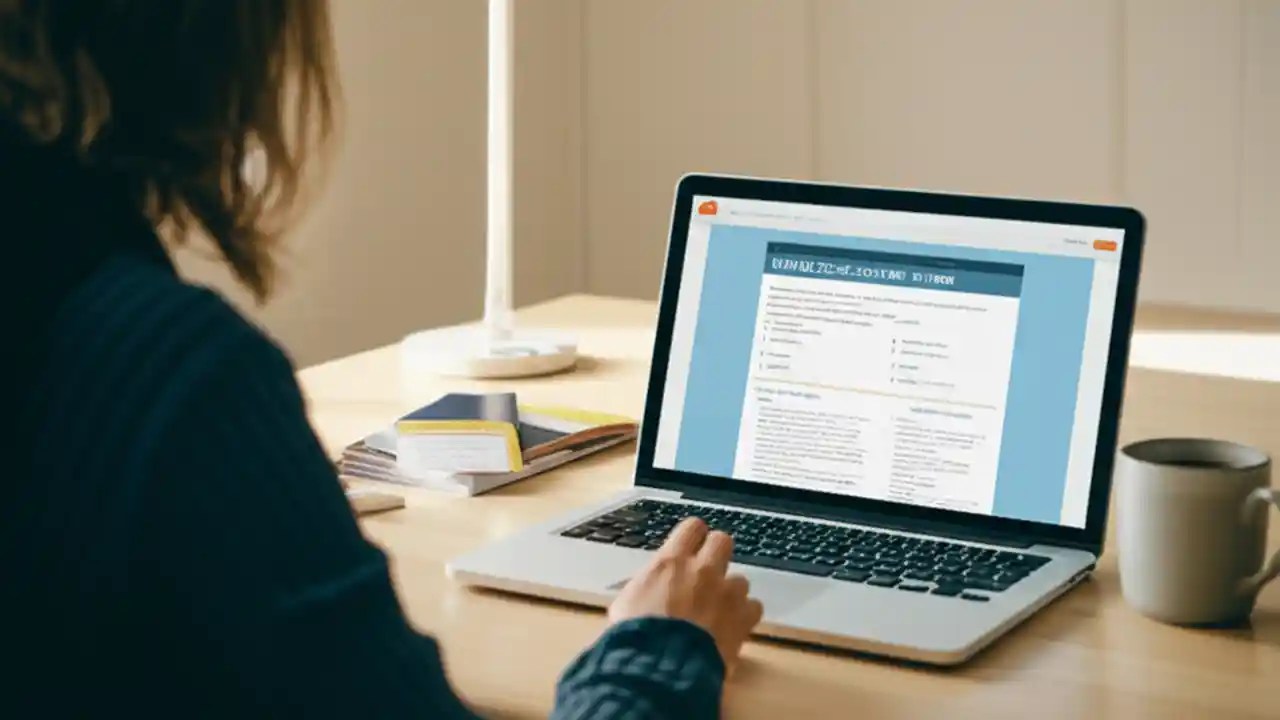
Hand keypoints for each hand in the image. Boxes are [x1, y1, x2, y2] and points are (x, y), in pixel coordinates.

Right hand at [608, 517, 763, 668]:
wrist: (660, 665)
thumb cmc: (635, 636)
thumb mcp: (627, 603)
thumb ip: (646, 587)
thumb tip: (649, 588)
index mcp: (671, 561)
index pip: (692, 527)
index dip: (694, 536)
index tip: (691, 545)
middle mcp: (702, 570)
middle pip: (723, 541)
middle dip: (717, 554)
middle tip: (709, 572)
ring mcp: (726, 593)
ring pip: (740, 579)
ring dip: (731, 592)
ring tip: (719, 610)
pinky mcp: (743, 618)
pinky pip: (753, 607)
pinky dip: (745, 616)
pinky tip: (733, 628)